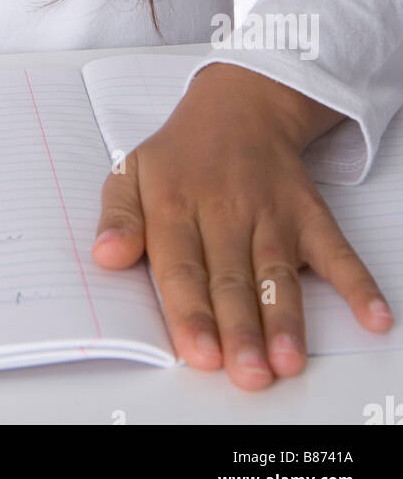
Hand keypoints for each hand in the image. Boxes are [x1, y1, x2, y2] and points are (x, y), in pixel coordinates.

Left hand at [92, 63, 393, 388]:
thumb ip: (117, 218)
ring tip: (287, 359)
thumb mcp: (131, 173)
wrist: (239, 106)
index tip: (198, 352)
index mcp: (175, 205)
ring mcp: (270, 214)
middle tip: (246, 372)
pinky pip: (337, 250)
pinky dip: (358, 284)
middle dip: (239, 329)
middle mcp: (225, 212)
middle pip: (231, 279)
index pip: (181, 266)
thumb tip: (105, 255)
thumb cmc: (180, 155)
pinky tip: (373, 316)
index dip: (190, 312)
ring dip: (285, 317)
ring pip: (277, 272)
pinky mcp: (308, 214)